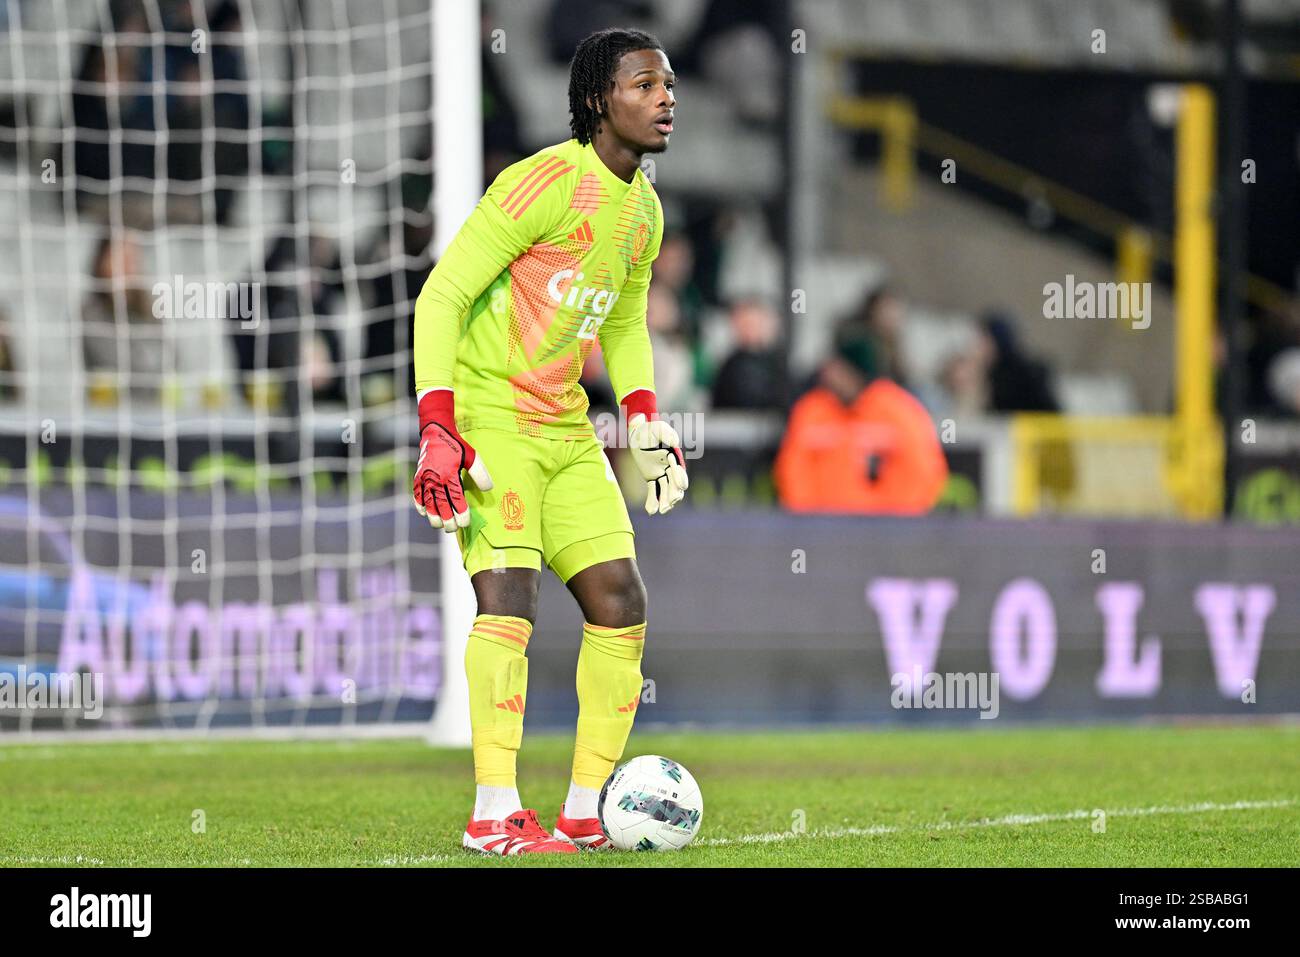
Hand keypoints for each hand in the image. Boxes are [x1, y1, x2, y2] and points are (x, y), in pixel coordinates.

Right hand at [413, 391, 492, 532]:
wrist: (436, 432)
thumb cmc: (457, 445)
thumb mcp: (472, 456)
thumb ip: (480, 473)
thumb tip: (488, 489)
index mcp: (450, 475)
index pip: (457, 500)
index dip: (461, 513)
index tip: (465, 522)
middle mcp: (436, 479)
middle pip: (441, 506)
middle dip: (447, 521)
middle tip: (453, 529)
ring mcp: (425, 479)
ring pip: (428, 504)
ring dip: (433, 517)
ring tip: (440, 526)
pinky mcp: (418, 477)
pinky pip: (417, 495)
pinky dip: (420, 505)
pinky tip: (425, 513)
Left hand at [628, 413, 687, 514]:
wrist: (638, 432)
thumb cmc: (650, 429)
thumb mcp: (658, 428)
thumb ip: (667, 434)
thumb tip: (675, 442)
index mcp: (674, 457)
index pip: (679, 471)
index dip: (681, 479)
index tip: (681, 487)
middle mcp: (670, 468)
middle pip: (674, 484)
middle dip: (674, 494)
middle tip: (671, 503)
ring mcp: (661, 474)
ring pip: (666, 491)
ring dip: (665, 501)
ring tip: (662, 510)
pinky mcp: (652, 478)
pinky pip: (653, 491)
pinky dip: (653, 501)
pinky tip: (651, 511)